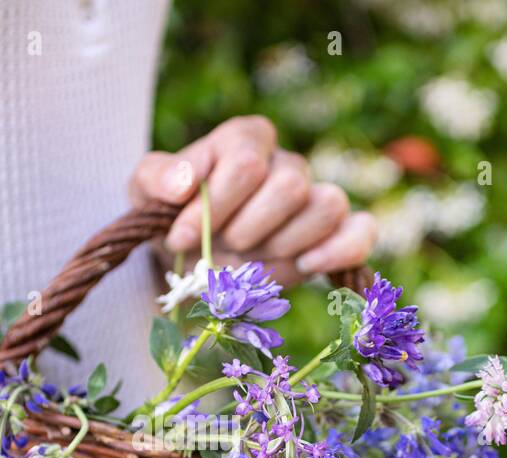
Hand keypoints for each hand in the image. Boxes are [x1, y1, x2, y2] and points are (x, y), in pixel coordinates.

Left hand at [130, 115, 376, 285]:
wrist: (191, 258)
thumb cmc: (172, 215)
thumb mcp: (145, 192)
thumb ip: (156, 177)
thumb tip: (183, 183)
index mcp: (245, 140)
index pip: (246, 160)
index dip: (214, 202)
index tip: (180, 234)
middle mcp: (285, 164)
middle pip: (290, 185)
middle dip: (248, 228)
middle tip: (222, 247)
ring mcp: (313, 199)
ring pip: (327, 205)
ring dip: (284, 243)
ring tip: (253, 259)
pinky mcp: (333, 236)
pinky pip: (361, 231)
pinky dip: (340, 250)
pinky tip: (304, 266)